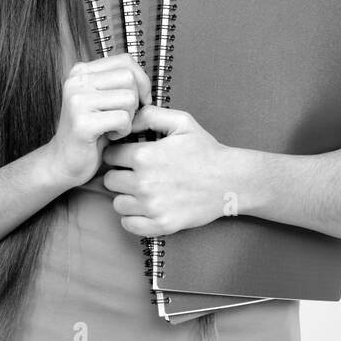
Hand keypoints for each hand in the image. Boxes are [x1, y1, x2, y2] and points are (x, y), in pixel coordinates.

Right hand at [47, 54, 150, 187]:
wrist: (64, 161)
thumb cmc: (89, 131)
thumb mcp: (102, 99)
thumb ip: (117, 82)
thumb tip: (145, 81)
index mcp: (81, 72)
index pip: (124, 61)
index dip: (141, 79)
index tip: (140, 97)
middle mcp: (76, 82)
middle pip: (129, 77)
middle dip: (135, 99)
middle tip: (122, 115)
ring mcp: (77, 101)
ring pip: (129, 98)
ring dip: (129, 117)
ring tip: (113, 126)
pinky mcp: (83, 123)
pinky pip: (123, 119)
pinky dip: (123, 131)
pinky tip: (109, 136)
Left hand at [100, 105, 240, 236]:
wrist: (230, 180)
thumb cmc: (206, 150)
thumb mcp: (181, 121)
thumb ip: (150, 115)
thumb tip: (127, 118)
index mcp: (145, 156)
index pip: (110, 155)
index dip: (118, 153)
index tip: (129, 155)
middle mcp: (144, 182)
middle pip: (110, 180)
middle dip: (120, 174)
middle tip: (137, 173)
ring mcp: (152, 206)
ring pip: (117, 203)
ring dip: (127, 197)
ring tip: (143, 190)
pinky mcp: (161, 225)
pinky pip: (129, 224)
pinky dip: (133, 218)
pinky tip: (145, 208)